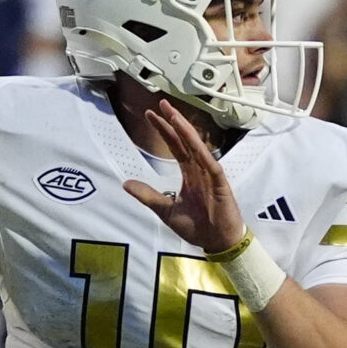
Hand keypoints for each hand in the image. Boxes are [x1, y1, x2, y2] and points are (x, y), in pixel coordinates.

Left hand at [125, 101, 245, 252]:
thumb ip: (148, 196)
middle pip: (185, 141)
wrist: (217, 243)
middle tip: (161, 103)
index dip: (164, 130)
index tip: (151, 116)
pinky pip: (211, 165)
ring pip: (197, 148)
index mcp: (189, 174)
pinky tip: (193, 140)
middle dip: (173, 122)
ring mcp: (211, 175)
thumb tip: (126, 184)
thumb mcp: (166, 211)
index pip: (175, 146)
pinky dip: (202, 152)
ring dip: (186, 131)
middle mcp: (200, 170)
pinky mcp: (220, 184)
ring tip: (174, 114)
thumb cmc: (197, 227)